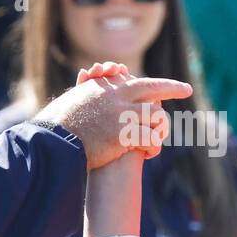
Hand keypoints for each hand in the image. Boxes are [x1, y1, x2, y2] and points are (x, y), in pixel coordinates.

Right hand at [38, 67, 189, 168]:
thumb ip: (92, 93)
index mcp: (106, 88)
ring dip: (159, 130)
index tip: (178, 86)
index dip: (162, 84)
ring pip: (156, 116)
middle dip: (174, 89)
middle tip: (187, 90)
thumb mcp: (76, 101)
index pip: (139, 81)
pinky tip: (148, 155)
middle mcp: (116, 96)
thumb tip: (97, 88)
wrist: (49, 141)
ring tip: (153, 142)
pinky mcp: (122, 134)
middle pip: (155, 90)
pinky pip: (150, 140)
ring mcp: (121, 114)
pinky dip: (153, 149)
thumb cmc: (58, 125)